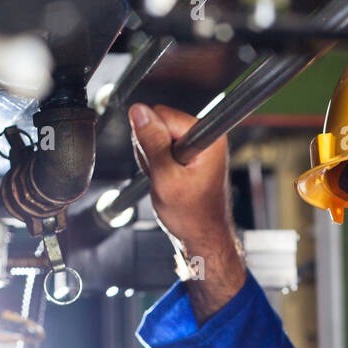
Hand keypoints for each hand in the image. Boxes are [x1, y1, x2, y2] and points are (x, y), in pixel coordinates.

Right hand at [129, 102, 245, 319]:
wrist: (202, 236)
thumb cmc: (192, 216)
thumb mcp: (166, 178)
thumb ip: (152, 142)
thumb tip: (139, 111)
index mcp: (209, 137)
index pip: (163, 114)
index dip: (152, 138)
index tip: (161, 162)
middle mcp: (206, 134)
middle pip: (158, 121)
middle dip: (151, 148)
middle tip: (162, 175)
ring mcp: (198, 142)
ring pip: (156, 134)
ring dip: (153, 158)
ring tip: (165, 179)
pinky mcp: (189, 150)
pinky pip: (161, 145)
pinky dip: (157, 162)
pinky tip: (165, 178)